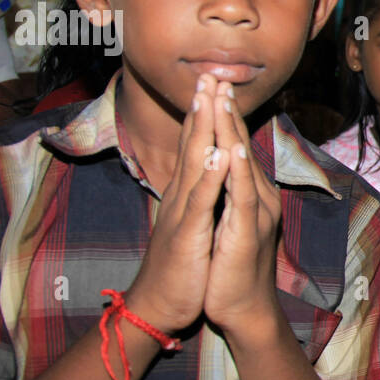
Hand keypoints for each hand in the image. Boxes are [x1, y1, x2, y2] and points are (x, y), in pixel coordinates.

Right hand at [125, 75, 230, 332]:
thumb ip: (195, 198)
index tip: (213, 84)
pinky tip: (221, 155)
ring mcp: (181, 213)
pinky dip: (211, 177)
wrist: (158, 306)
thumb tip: (205, 174)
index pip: (195, 147)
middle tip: (210, 72)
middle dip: (202, 108)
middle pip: (192, 144)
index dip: (203, 115)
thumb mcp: (189, 226)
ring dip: (203, 129)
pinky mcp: (186, 235)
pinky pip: (201, 202)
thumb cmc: (179, 268)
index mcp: (184, 194)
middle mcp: (179, 196)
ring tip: (211, 97)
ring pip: (194, 164)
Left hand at [202, 79, 283, 336]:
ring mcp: (253, 213)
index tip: (212, 83)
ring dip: (231, 130)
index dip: (222, 115)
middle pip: (238, 145)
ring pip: (241, 163)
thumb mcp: (224, 225)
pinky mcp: (246, 232)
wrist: (244, 309)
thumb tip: (220, 171)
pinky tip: (235, 149)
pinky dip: (238, 171)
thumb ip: (225, 196)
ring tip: (223, 99)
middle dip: (226, 109)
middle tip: (218, 74)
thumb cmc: (229, 271)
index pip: (232, 146)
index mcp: (245, 193)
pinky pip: (241, 196)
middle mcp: (254, 197)